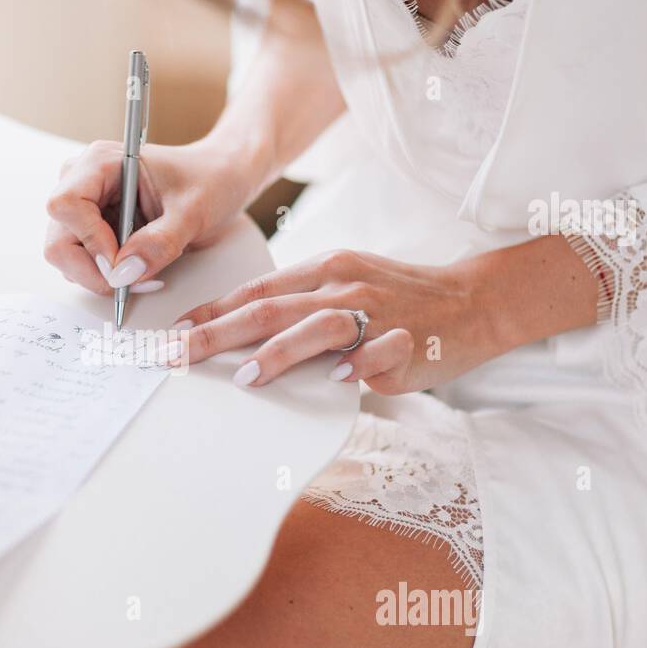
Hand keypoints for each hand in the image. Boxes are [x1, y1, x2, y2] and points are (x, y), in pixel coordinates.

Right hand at [43, 137, 263, 294]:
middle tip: (130, 283)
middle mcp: (84, 182)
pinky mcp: (93, 229)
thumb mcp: (193, 212)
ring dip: (100, 276)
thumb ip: (160, 243)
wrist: (220, 179)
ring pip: (66, 256)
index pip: (66, 204)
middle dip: (91, 269)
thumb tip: (124, 274)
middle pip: (58, 238)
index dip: (89, 240)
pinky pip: (83, 263)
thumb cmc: (210, 180)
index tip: (120, 262)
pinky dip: (106, 277)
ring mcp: (85, 208)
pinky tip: (138, 271)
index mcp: (102, 162)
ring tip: (143, 275)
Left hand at [170, 249, 501, 394]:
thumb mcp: (344, 284)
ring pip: (316, 327)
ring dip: (276, 353)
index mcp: (323, 269)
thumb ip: (298, 305)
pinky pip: (378, 353)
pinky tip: (337, 378)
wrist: (474, 300)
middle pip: (268, 308)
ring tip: (242, 376)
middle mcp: (343, 285)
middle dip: (215, 334)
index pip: (255, 290)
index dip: (210, 312)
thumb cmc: (399, 299)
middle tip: (175, 356)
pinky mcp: (407, 343)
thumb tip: (240, 335)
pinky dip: (356, 365)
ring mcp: (375, 313)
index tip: (172, 333)